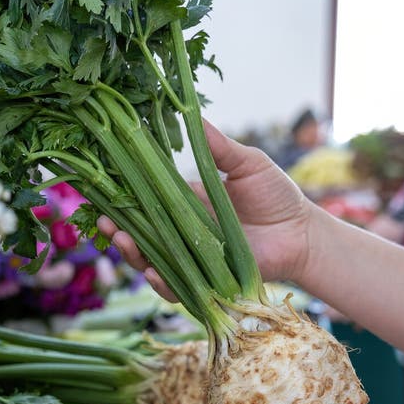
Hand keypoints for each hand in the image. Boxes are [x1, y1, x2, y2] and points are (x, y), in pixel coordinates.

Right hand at [97, 120, 312, 300]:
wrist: (302, 233)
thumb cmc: (276, 196)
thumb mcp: (247, 164)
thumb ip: (219, 147)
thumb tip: (194, 114)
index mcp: (184, 204)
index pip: (144, 201)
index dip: (121, 199)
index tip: (101, 191)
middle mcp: (183, 233)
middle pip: (140, 234)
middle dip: (117, 230)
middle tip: (103, 222)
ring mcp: (192, 259)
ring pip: (151, 261)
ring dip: (132, 255)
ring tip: (122, 242)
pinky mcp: (206, 283)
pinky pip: (177, 288)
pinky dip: (162, 283)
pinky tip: (152, 272)